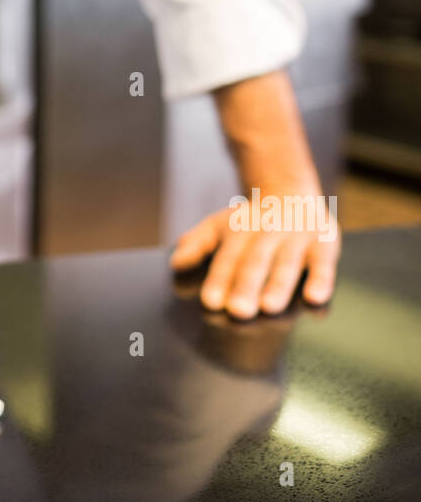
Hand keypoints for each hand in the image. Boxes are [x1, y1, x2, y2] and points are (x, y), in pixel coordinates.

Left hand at [169, 188, 340, 318]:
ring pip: (287, 264)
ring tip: (270, 307)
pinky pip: (324, 264)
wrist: (290, 190)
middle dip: (247, 287)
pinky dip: (321, 280)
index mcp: (240, 230)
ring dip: (279, 286)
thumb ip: (199, 244)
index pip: (228, 257)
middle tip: (238, 311)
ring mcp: (297, 238)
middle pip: (256, 262)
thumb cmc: (251, 221)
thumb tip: (176, 261)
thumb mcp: (221, 225)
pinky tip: (314, 298)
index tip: (211, 302)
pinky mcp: (324, 244)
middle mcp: (268, 234)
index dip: (219, 279)